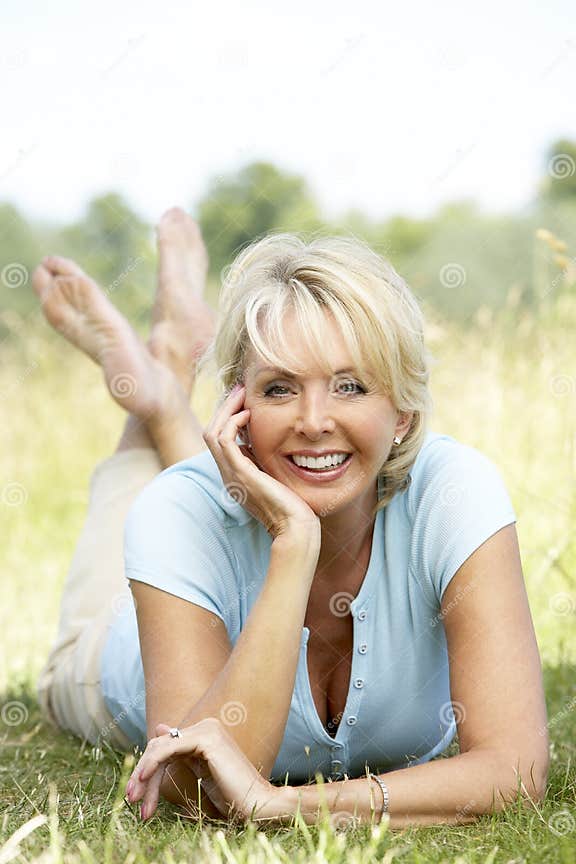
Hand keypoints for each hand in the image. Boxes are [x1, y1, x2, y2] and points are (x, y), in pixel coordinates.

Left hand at [125, 718, 280, 823]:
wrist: (256, 804)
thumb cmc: (231, 795)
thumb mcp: (199, 774)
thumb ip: (179, 753)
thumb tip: (160, 728)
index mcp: (204, 733)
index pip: (165, 746)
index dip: (146, 770)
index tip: (135, 798)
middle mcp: (206, 725)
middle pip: (160, 746)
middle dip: (141, 773)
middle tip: (130, 800)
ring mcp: (207, 729)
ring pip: (160, 747)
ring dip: (143, 773)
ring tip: (135, 800)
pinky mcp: (206, 738)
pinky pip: (169, 748)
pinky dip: (152, 762)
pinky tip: (142, 778)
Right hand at [202, 384, 320, 540]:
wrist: (295, 528)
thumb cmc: (294, 507)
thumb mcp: (275, 478)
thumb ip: (265, 462)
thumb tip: (263, 442)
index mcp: (235, 476)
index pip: (220, 440)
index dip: (228, 417)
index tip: (244, 400)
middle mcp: (228, 474)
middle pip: (211, 432)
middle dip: (224, 408)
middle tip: (240, 389)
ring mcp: (232, 475)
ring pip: (213, 433)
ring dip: (226, 409)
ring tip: (241, 393)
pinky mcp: (240, 474)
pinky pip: (224, 440)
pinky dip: (233, 422)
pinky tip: (249, 413)